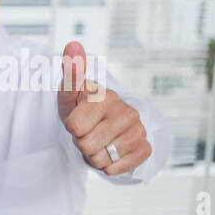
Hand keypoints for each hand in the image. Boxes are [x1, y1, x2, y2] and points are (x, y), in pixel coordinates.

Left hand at [59, 41, 150, 175]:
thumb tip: (72, 45)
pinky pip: (115, 169)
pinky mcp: (144, 148)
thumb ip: (70, 72)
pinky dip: (107, 166)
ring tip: (98, 141)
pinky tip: (110, 151)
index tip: (78, 118)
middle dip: (81, 143)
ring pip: (99, 160)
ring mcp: (138, 130)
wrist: (105, 126)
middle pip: (85, 146)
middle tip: (88, 132)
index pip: (74, 127)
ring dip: (93, 155)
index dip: (71, 127)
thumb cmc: (81, 109)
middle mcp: (127, 111)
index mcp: (106, 96)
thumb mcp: (70, 94)